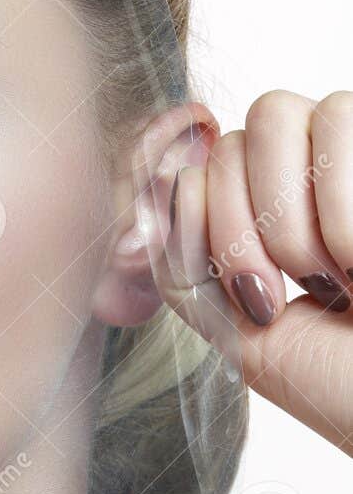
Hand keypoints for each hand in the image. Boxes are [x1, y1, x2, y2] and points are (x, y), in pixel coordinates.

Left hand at [154, 89, 352, 455]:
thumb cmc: (337, 380)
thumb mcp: (235, 328)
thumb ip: (183, 260)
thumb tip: (159, 181)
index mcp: (263, 210)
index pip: (197, 168)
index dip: (210, 233)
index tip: (258, 304)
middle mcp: (307, 168)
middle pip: (227, 139)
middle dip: (245, 231)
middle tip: (299, 294)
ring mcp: (348, 152)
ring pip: (273, 113)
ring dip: (295, 218)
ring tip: (340, 277)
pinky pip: (337, 115)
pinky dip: (344, 208)